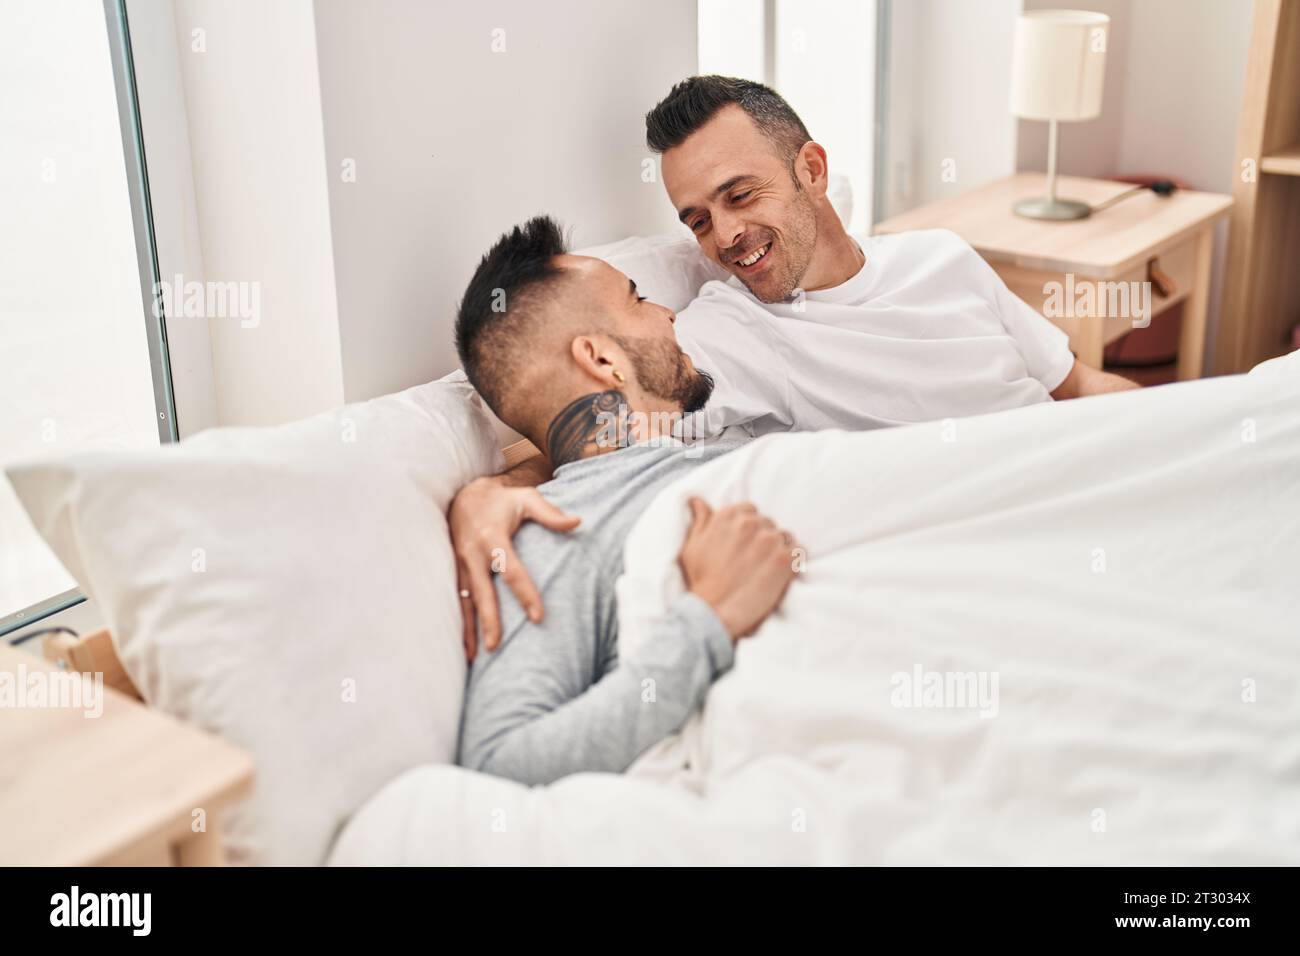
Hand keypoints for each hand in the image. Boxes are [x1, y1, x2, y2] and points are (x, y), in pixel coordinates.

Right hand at [450, 476, 580, 660]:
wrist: (464, 494)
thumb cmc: (502, 500)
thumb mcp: (527, 499)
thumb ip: (551, 514)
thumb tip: (579, 522)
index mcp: (492, 538)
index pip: (511, 571)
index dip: (525, 594)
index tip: (538, 616)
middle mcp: (472, 553)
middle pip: (482, 592)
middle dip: (489, 620)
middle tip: (497, 646)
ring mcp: (459, 563)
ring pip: (464, 601)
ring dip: (468, 629)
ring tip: (473, 657)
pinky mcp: (452, 569)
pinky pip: (455, 599)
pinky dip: (458, 622)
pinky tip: (463, 644)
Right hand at [678, 497, 799, 640]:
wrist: (714, 612)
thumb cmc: (701, 582)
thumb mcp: (692, 546)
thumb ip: (700, 521)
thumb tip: (699, 501)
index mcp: (728, 516)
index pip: (750, 511)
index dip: (748, 530)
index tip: (744, 546)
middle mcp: (750, 523)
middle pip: (767, 523)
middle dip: (762, 539)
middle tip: (753, 561)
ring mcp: (769, 540)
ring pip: (784, 536)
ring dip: (778, 549)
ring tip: (766, 569)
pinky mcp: (785, 559)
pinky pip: (799, 550)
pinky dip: (793, 561)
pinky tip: (781, 573)